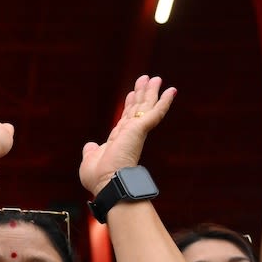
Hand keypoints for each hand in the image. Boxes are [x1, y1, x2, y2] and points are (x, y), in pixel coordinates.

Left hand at [79, 75, 174, 195]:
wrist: (108, 183)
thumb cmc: (99, 178)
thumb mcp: (90, 160)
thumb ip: (91, 151)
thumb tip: (90, 146)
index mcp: (119, 140)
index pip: (126, 118)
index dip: (129, 105)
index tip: (132, 93)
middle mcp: (129, 134)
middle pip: (137, 109)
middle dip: (142, 94)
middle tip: (147, 79)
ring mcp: (136, 131)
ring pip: (146, 106)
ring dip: (151, 92)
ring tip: (154, 78)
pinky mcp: (140, 129)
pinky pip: (155, 112)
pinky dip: (164, 101)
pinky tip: (171, 90)